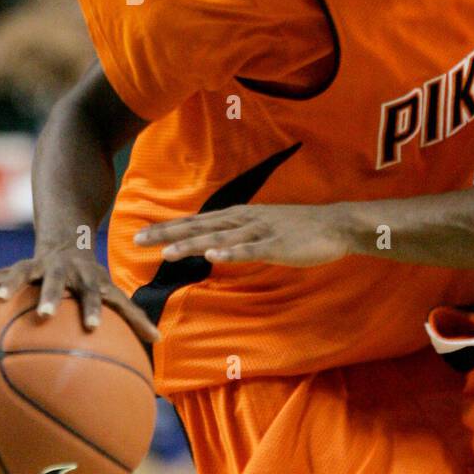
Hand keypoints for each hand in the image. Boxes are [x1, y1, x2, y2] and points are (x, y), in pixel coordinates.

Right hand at [0, 244, 161, 343]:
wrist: (69, 241)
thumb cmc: (93, 279)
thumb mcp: (114, 292)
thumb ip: (134, 317)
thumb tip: (159, 341)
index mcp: (88, 279)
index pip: (94, 294)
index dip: (93, 309)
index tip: (92, 327)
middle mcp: (63, 271)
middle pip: (58, 281)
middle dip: (51, 296)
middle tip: (45, 314)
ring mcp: (39, 266)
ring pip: (24, 273)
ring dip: (13, 285)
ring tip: (1, 300)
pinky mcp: (17, 267)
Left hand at [136, 204, 353, 266]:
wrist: (335, 225)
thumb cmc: (300, 229)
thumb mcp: (264, 227)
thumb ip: (239, 235)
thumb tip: (214, 244)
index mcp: (240, 216)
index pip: (197, 221)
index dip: (169, 227)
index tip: (141, 234)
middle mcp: (245, 220)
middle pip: (200, 226)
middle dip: (168, 234)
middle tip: (138, 241)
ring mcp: (261, 231)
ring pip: (220, 238)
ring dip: (193, 245)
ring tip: (168, 254)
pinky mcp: (278, 245)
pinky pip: (251, 250)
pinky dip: (232, 253)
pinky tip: (214, 257)